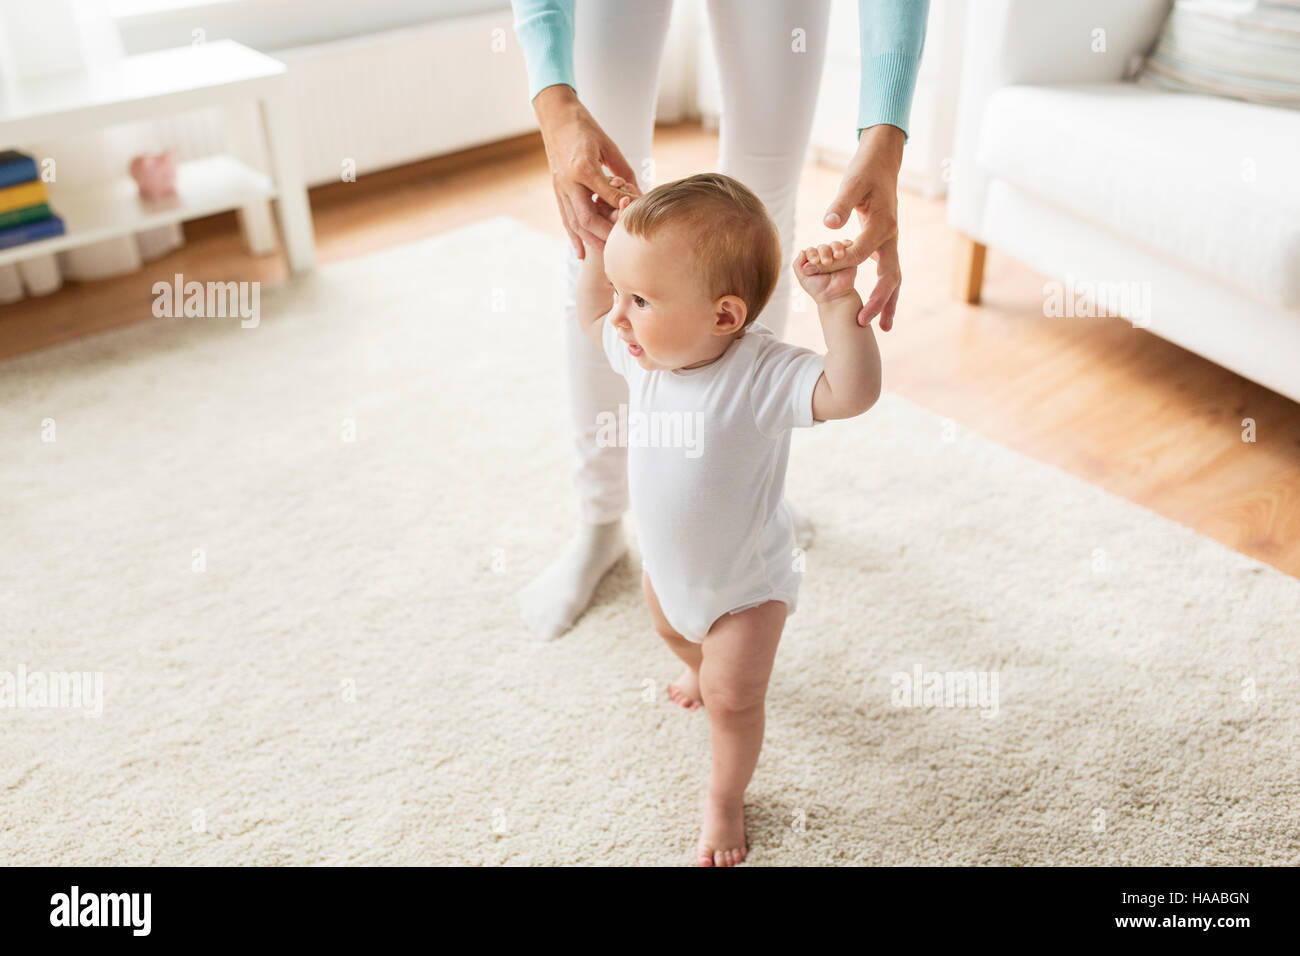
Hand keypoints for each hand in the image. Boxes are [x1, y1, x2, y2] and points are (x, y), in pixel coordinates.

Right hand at [533, 85, 641, 258]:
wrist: (556, 117)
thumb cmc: (585, 127)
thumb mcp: (608, 145)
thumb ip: (622, 170)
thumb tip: (638, 193)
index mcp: (583, 167)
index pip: (607, 197)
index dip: (623, 209)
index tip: (636, 219)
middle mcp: (569, 182)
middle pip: (587, 218)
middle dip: (606, 235)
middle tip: (623, 248)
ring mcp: (560, 188)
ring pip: (574, 223)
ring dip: (590, 241)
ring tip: (606, 256)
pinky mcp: (557, 191)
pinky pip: (565, 219)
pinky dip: (574, 237)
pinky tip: (580, 253)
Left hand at [793, 241, 858, 304]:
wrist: (835, 296)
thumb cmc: (818, 288)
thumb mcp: (803, 278)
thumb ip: (797, 265)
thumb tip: (802, 251)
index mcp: (813, 258)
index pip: (811, 250)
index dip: (812, 253)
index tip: (814, 262)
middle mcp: (824, 255)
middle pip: (823, 247)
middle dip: (824, 253)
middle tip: (826, 262)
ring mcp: (836, 255)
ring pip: (835, 245)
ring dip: (835, 248)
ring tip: (837, 257)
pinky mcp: (849, 256)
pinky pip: (848, 245)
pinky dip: (847, 244)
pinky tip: (845, 248)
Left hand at [805, 124, 904, 329]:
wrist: (883, 162)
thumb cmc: (865, 171)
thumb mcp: (852, 183)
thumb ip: (841, 204)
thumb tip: (829, 224)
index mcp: (882, 225)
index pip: (859, 253)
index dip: (838, 264)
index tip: (817, 272)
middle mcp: (890, 237)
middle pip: (889, 276)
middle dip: (878, 301)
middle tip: (863, 322)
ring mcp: (891, 242)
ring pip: (895, 279)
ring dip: (889, 303)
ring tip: (884, 329)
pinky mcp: (886, 244)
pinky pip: (890, 273)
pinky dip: (887, 292)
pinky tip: (880, 308)